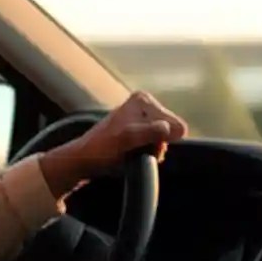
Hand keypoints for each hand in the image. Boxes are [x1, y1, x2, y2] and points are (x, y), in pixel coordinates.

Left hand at [40, 90, 187, 196]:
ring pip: (164, 140)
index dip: (162, 141)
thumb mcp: (127, 139)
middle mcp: (144, 104)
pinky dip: (149, 152)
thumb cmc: (101, 149)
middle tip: (137, 151)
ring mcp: (142, 117)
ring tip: (133, 154)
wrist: (83, 160)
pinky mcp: (139, 130)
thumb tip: (178, 129)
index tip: (142, 145)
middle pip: (171, 131)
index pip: (175, 125)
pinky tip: (134, 155)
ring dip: (153, 151)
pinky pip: (156, 144)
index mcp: (143, 100)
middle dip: (158, 145)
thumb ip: (150, 133)